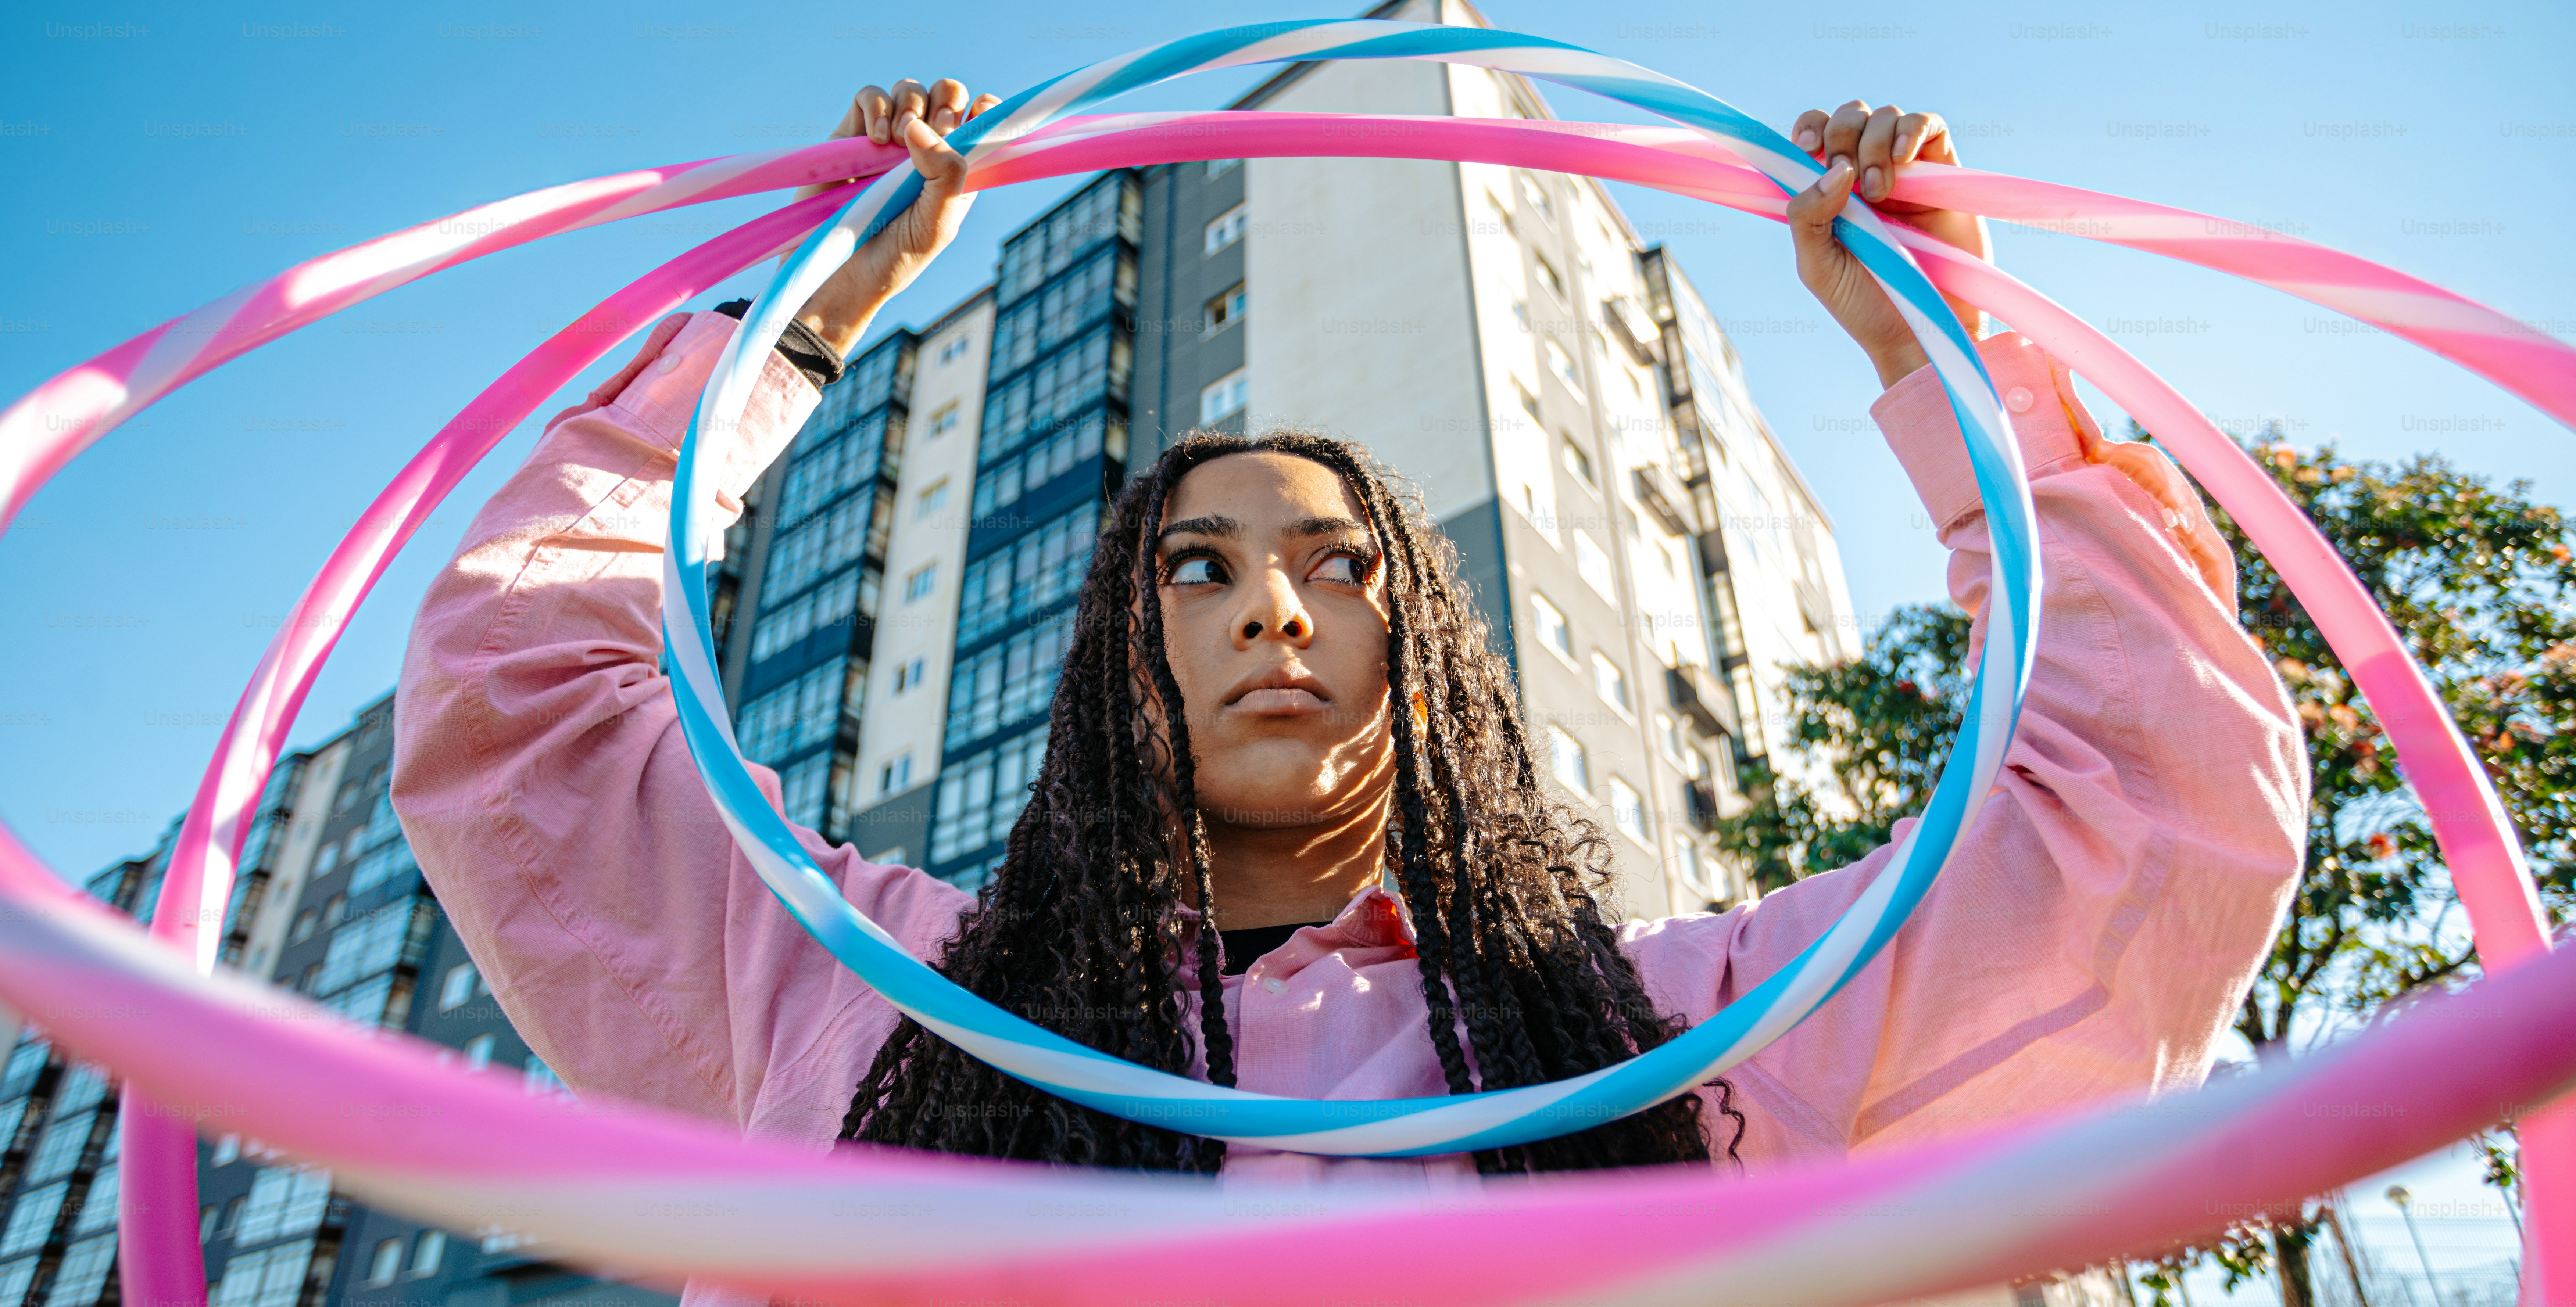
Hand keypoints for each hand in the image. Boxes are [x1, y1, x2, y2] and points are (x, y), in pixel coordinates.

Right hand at [790, 79, 1003, 356]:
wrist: (840, 275)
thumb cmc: (895, 258)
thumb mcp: (936, 223)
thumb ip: (946, 174)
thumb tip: (921, 126)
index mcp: (957, 169)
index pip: (981, 118)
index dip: (983, 110)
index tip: (972, 122)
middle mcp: (926, 150)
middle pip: (946, 93)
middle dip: (945, 102)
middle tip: (939, 130)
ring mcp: (888, 140)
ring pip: (909, 90)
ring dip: (910, 103)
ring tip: (898, 142)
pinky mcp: (851, 136)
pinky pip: (868, 96)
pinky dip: (876, 107)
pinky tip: (877, 139)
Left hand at [1783, 101, 1991, 388]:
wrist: (1920, 332)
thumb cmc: (1864, 304)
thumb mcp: (1818, 266)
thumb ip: (1808, 216)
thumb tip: (1834, 168)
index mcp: (1828, 191)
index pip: (1814, 134)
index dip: (1810, 127)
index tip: (1807, 147)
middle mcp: (1863, 175)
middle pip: (1849, 117)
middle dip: (1844, 136)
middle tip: (1854, 187)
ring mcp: (1904, 172)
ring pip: (1886, 118)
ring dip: (1876, 144)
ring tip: (1880, 191)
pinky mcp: (1942, 174)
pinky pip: (1930, 126)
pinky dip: (1913, 129)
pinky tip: (1904, 156)